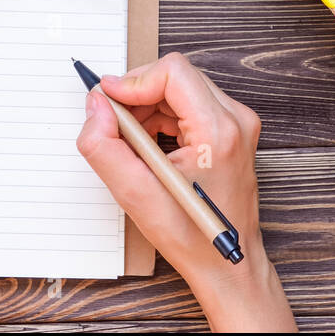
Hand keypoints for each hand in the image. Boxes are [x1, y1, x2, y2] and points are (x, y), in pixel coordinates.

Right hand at [76, 53, 295, 331]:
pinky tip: (152, 147)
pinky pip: (191, 104)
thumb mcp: (135, 195)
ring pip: (181, 88)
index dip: (133, 81)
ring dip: (149, 108)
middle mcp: (236, 119)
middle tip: (114, 125)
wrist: (227, 264)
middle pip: (176, 76)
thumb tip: (96, 105)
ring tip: (134, 144)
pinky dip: (163, 117)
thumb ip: (104, 146)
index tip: (108, 99)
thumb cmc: (191, 236)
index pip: (172, 72)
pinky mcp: (233, 131)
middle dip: (138, 95)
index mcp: (218, 131)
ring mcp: (238, 124)